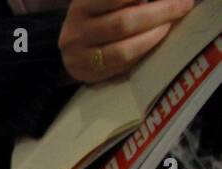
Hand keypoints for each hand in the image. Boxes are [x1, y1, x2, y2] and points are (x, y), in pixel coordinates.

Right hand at [59, 0, 192, 83]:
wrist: (71, 43)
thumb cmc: (97, 13)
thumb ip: (127, 0)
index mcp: (81, 5)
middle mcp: (75, 32)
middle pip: (124, 23)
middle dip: (161, 12)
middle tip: (183, 5)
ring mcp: (78, 57)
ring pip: (124, 51)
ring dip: (154, 37)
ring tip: (169, 25)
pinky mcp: (86, 75)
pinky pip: (121, 67)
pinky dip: (143, 53)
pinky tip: (153, 42)